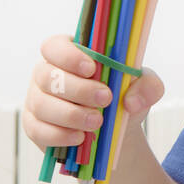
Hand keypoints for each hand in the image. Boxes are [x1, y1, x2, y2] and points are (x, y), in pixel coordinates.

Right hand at [22, 34, 165, 149]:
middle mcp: (46, 74)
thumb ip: (148, 85)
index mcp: (69, 54)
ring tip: (97, 122)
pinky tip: (79, 138)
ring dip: (71, 114)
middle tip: (105, 99)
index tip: (91, 69)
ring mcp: (37, 100)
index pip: (54, 46)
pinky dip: (60, 135)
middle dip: (78, 89)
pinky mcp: (34, 126)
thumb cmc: (123, 98)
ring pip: (42, 104)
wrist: (115, 132)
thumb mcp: (143, 87)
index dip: (68, 56)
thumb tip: (132, 101)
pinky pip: (38, 130)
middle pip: (48, 76)